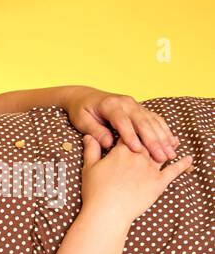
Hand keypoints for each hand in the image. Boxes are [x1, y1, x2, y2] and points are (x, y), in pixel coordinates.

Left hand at [62, 86, 177, 161]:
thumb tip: (108, 144)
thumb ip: (95, 131)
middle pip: (143, 122)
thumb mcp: (81, 121)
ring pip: (152, 121)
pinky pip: (155, 119)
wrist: (85, 96)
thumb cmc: (81, 111)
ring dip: (163, 138)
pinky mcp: (140, 109)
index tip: (137, 150)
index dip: (130, 135)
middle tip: (161, 157)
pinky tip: (172, 142)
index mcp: (110, 105)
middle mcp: (126, 103)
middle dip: (153, 140)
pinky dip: (164, 131)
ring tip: (171, 154)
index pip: (122, 121)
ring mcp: (135, 104)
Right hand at [79, 133, 191, 226]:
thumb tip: (89, 135)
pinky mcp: (159, 182)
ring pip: (162, 153)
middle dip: (152, 136)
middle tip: (157, 132)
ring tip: (174, 142)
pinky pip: (174, 171)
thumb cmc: (95, 191)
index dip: (132, 130)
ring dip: (169, 146)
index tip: (134, 127)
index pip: (129, 135)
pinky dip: (183, 164)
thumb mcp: (89, 168)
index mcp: (122, 152)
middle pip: (148, 142)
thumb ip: (91, 150)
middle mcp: (139, 157)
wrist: (107, 212)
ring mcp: (151, 169)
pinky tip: (188, 159)